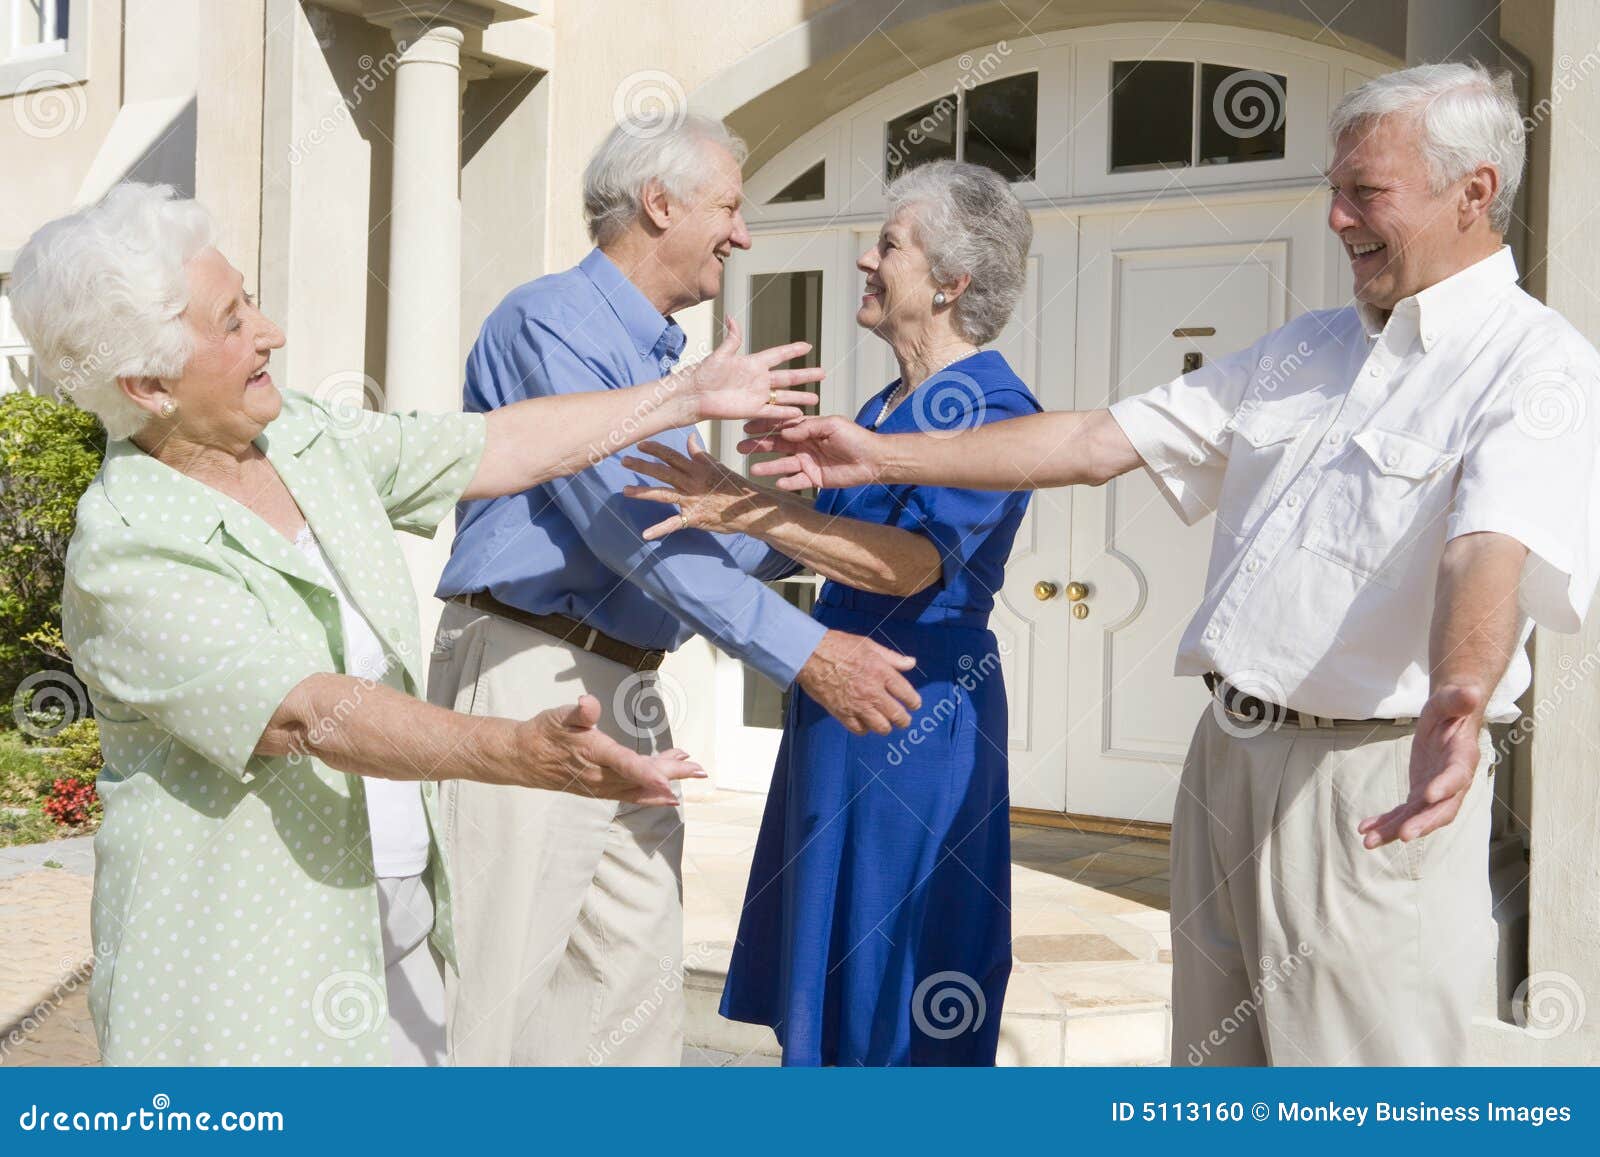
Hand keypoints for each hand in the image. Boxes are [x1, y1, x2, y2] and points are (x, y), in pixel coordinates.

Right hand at [510, 696, 704, 805]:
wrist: (524, 758)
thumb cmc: (545, 732)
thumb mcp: (559, 715)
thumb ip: (579, 712)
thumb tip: (587, 704)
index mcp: (593, 753)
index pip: (624, 764)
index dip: (647, 773)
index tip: (668, 780)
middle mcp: (600, 775)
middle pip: (640, 777)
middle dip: (672, 774)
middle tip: (699, 769)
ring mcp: (601, 785)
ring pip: (639, 786)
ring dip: (666, 780)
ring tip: (691, 770)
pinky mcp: (601, 789)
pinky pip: (631, 794)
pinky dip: (651, 793)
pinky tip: (668, 793)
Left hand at [621, 434, 773, 539]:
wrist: (749, 509)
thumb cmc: (734, 487)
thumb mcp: (718, 467)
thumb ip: (700, 455)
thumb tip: (690, 438)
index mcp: (697, 468)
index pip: (673, 455)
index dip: (655, 450)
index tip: (640, 444)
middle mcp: (692, 482)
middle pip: (663, 472)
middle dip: (642, 466)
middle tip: (623, 461)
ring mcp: (692, 500)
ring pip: (663, 494)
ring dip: (643, 492)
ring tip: (625, 491)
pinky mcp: (694, 518)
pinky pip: (674, 524)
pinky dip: (659, 530)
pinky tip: (645, 534)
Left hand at [679, 318, 822, 422]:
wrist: (693, 395)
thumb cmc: (703, 373)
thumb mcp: (720, 354)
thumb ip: (732, 339)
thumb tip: (731, 316)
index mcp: (752, 363)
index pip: (778, 355)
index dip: (792, 351)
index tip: (808, 346)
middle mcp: (758, 379)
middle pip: (788, 377)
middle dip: (805, 375)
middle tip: (823, 373)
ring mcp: (756, 396)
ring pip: (784, 396)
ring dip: (800, 397)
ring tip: (816, 398)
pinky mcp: (751, 410)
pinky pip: (772, 412)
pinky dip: (786, 413)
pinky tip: (799, 414)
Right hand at [737, 414, 888, 490]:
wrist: (873, 459)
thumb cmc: (855, 437)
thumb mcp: (831, 425)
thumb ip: (807, 427)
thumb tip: (784, 432)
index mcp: (807, 430)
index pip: (781, 427)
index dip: (764, 427)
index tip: (747, 427)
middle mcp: (804, 446)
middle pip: (776, 446)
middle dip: (758, 446)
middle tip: (740, 448)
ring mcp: (808, 463)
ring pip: (783, 465)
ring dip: (768, 467)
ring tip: (753, 470)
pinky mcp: (814, 479)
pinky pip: (797, 482)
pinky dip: (787, 482)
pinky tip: (778, 483)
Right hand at [797, 629, 920, 734]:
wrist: (809, 655)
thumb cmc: (838, 646)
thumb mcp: (870, 646)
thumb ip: (893, 658)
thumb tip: (911, 663)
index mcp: (881, 672)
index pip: (907, 694)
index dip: (914, 702)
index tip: (914, 704)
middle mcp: (872, 691)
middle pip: (897, 715)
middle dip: (904, 720)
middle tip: (904, 720)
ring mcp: (857, 704)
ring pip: (881, 727)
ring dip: (886, 726)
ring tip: (886, 723)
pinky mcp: (842, 713)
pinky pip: (859, 730)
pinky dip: (865, 729)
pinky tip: (866, 723)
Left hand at [1358, 683, 1485, 847]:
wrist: (1449, 719)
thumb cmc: (1452, 708)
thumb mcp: (1451, 700)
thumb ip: (1458, 699)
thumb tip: (1471, 692)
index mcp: (1463, 759)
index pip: (1457, 776)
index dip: (1445, 786)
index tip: (1428, 795)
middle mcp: (1452, 782)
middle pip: (1441, 808)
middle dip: (1423, 823)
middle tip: (1404, 835)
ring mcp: (1435, 791)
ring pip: (1417, 817)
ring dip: (1395, 830)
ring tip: (1369, 841)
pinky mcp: (1419, 794)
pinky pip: (1402, 813)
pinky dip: (1385, 822)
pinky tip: (1365, 830)